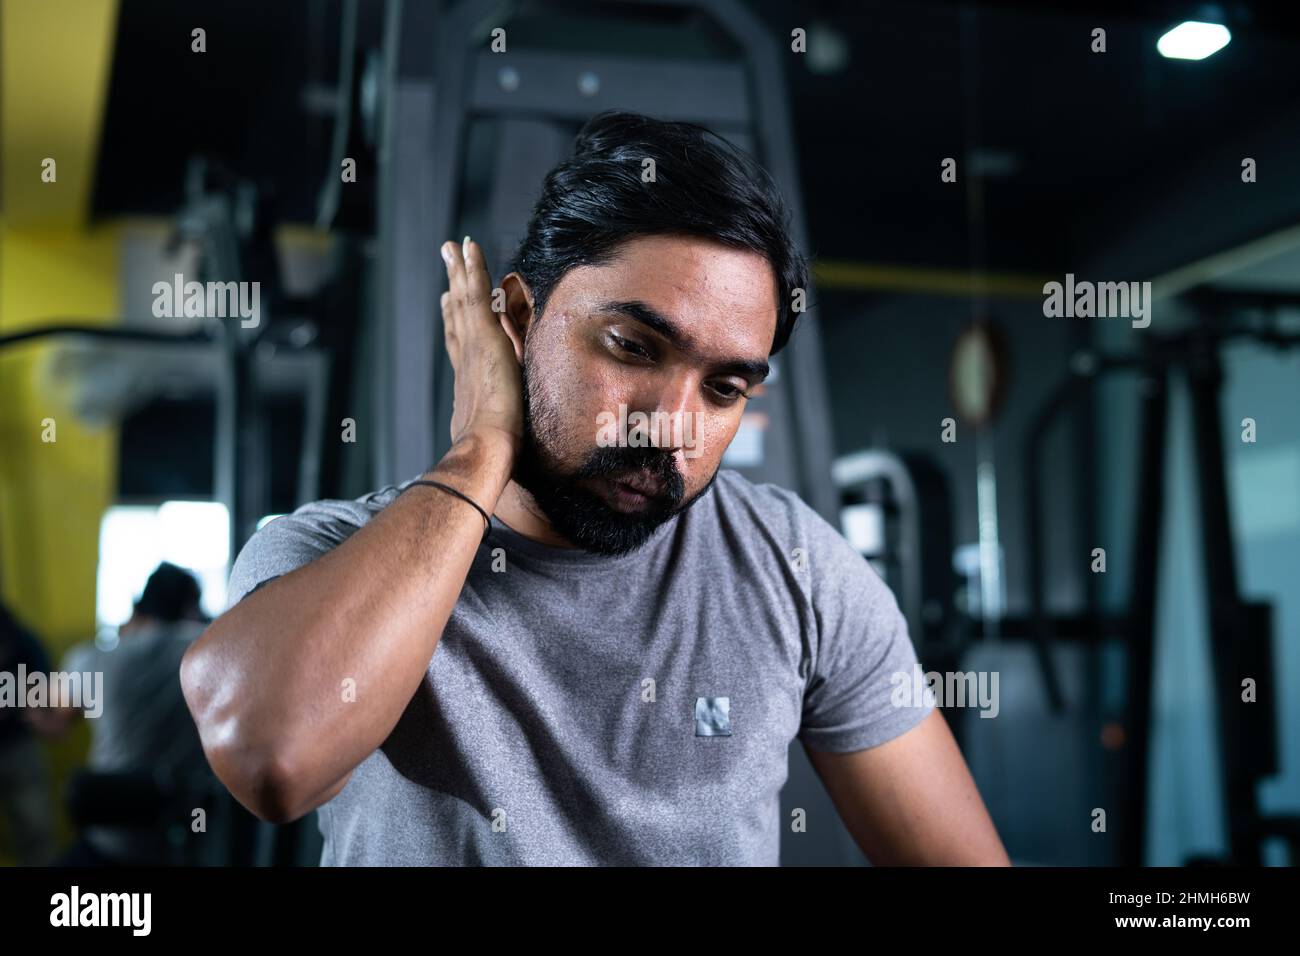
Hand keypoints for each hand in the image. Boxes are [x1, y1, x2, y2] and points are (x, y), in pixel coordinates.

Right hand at [440, 236, 523, 456]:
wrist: (485, 444)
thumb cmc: (492, 452)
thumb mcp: (494, 439)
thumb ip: (498, 434)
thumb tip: (504, 450)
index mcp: (467, 383)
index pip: (458, 345)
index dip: (452, 322)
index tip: (447, 304)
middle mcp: (464, 359)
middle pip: (454, 316)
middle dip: (450, 290)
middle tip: (445, 266)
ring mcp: (471, 344)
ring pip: (462, 298)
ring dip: (458, 270)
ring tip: (452, 247)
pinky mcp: (483, 334)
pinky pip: (476, 292)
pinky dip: (471, 267)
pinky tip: (468, 246)